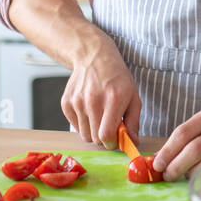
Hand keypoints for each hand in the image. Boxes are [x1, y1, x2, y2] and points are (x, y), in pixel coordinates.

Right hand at [61, 30, 141, 148]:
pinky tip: (90, 110)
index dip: (112, 143)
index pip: (106, 135)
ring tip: (100, 117)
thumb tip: (132, 143)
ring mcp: (77, 102)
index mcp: (113, 100)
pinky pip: (75, 126)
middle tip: (109, 128)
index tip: (116, 140)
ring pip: (84, 135)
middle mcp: (93, 101)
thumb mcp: (133, 97)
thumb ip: (133, 122)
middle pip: (94, 139)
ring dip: (93, 131)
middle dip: (104, 139)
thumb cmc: (117, 78)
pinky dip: (83, 124)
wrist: (94, 57)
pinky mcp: (66, 103)